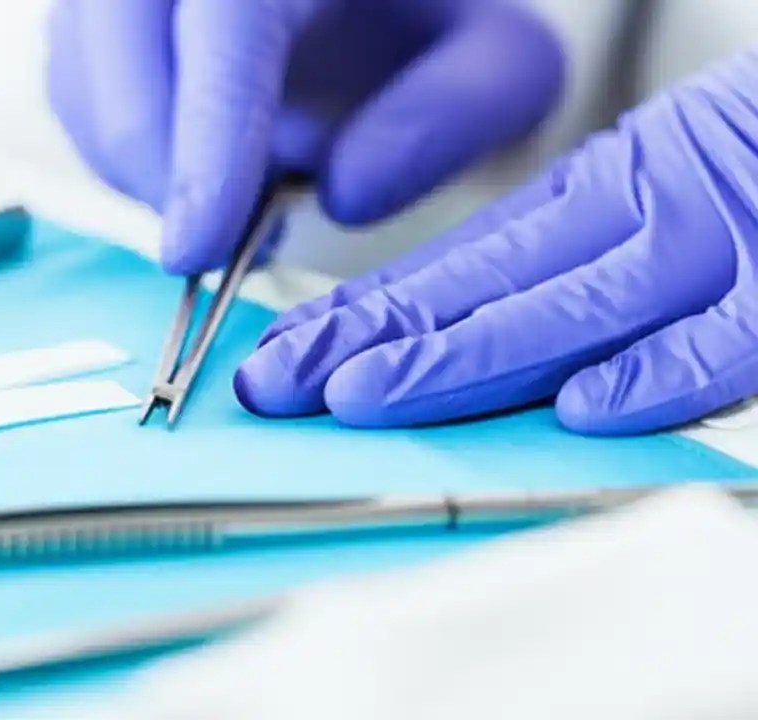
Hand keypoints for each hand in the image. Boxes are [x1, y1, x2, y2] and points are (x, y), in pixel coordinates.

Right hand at [46, 0, 563, 273]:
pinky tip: (201, 160)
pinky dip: (123, 148)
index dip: (203, 141)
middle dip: (153, 162)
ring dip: (141, 160)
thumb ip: (452, 117)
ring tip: (242, 183)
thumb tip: (344, 195)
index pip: (223, 24)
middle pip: (118, 39)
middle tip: (216, 241)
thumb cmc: (443, 18)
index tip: (202, 247)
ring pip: (83, 72)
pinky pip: (75, 87)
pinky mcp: (98, 8)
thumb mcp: (498, 61)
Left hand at [235, 51, 757, 435]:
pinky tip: (582, 407)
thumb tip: (519, 356)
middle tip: (275, 386)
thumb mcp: (660, 182)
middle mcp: (650, 212)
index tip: (287, 357)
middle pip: (488, 290)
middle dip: (371, 343)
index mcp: (610, 191)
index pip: (464, 267)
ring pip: (577, 308)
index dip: (369, 314)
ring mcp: (725, 238)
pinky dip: (664, 368)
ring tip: (363, 396)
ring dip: (466, 357)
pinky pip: (736, 333)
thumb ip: (582, 256)